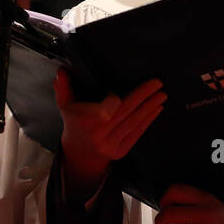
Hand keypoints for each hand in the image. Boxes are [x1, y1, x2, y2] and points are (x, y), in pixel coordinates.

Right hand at [55, 69, 165, 199]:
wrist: (79, 153)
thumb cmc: (75, 122)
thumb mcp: (65, 104)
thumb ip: (63, 86)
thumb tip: (62, 71)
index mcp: (88, 122)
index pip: (107, 109)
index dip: (114, 99)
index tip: (114, 90)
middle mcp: (100, 134)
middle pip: (125, 112)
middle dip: (143, 96)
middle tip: (157, 83)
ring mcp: (112, 144)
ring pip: (134, 123)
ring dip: (150, 107)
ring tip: (161, 95)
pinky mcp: (121, 151)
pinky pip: (137, 133)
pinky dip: (148, 120)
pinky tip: (157, 109)